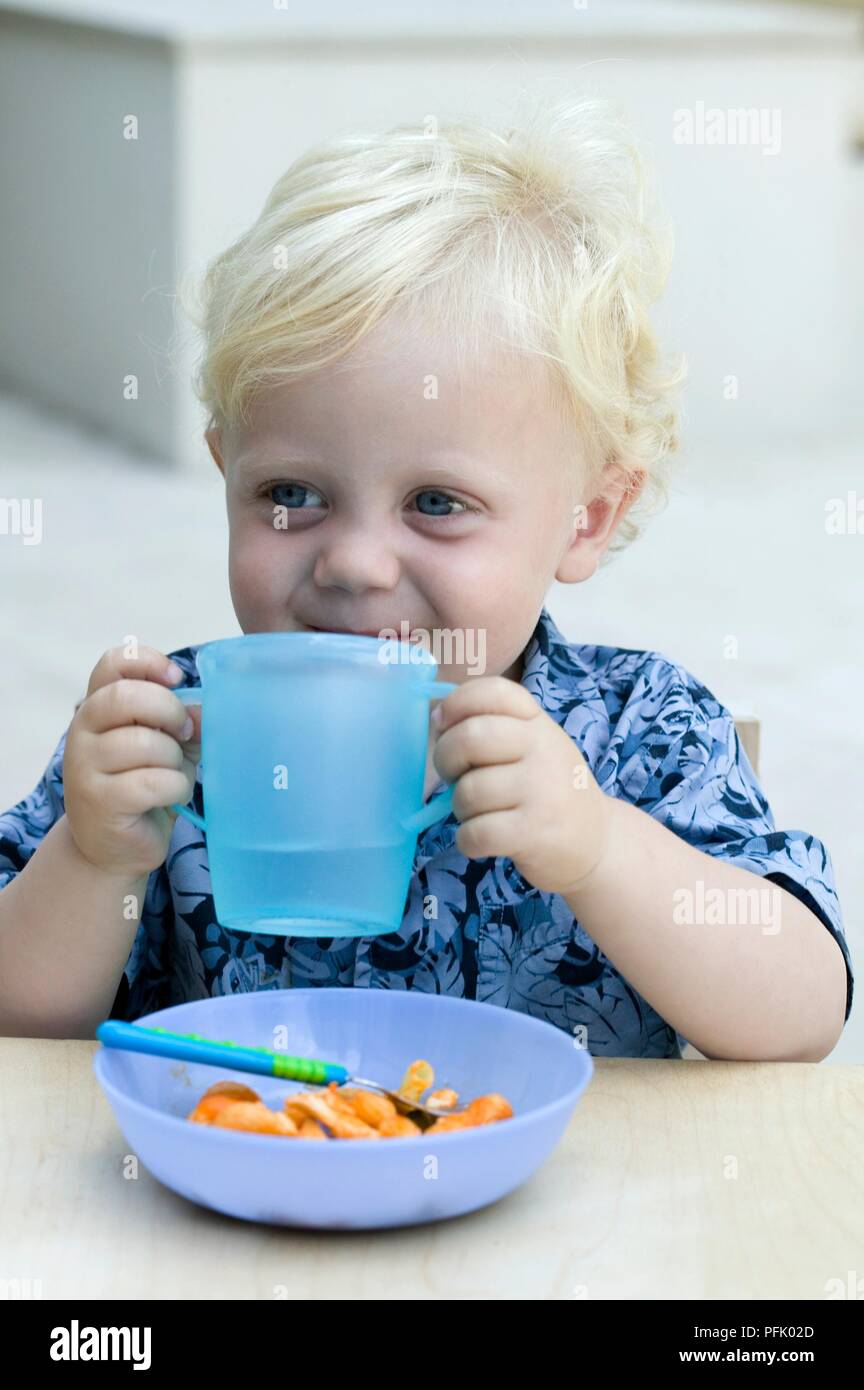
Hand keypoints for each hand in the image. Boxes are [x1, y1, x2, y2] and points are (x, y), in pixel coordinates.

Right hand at [63, 645, 201, 877]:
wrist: (116, 846)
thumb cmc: (145, 785)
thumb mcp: (168, 745)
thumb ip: (183, 721)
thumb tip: (203, 708)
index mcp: (99, 707)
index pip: (112, 663)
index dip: (147, 662)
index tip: (175, 679)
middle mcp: (82, 730)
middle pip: (125, 696)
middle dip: (169, 711)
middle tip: (185, 732)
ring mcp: (84, 766)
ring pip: (144, 744)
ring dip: (175, 760)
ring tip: (174, 774)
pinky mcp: (99, 801)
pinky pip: (152, 782)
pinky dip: (175, 788)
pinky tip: (172, 795)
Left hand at [431, 676, 612, 894]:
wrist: (597, 841)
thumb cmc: (549, 791)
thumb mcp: (533, 746)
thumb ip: (492, 726)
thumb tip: (437, 717)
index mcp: (537, 723)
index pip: (493, 692)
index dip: (456, 703)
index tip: (443, 723)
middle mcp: (543, 749)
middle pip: (470, 738)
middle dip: (446, 761)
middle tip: (456, 777)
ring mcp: (541, 790)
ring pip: (468, 792)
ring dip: (461, 809)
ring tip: (481, 814)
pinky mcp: (535, 832)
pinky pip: (476, 833)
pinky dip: (468, 841)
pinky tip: (482, 841)